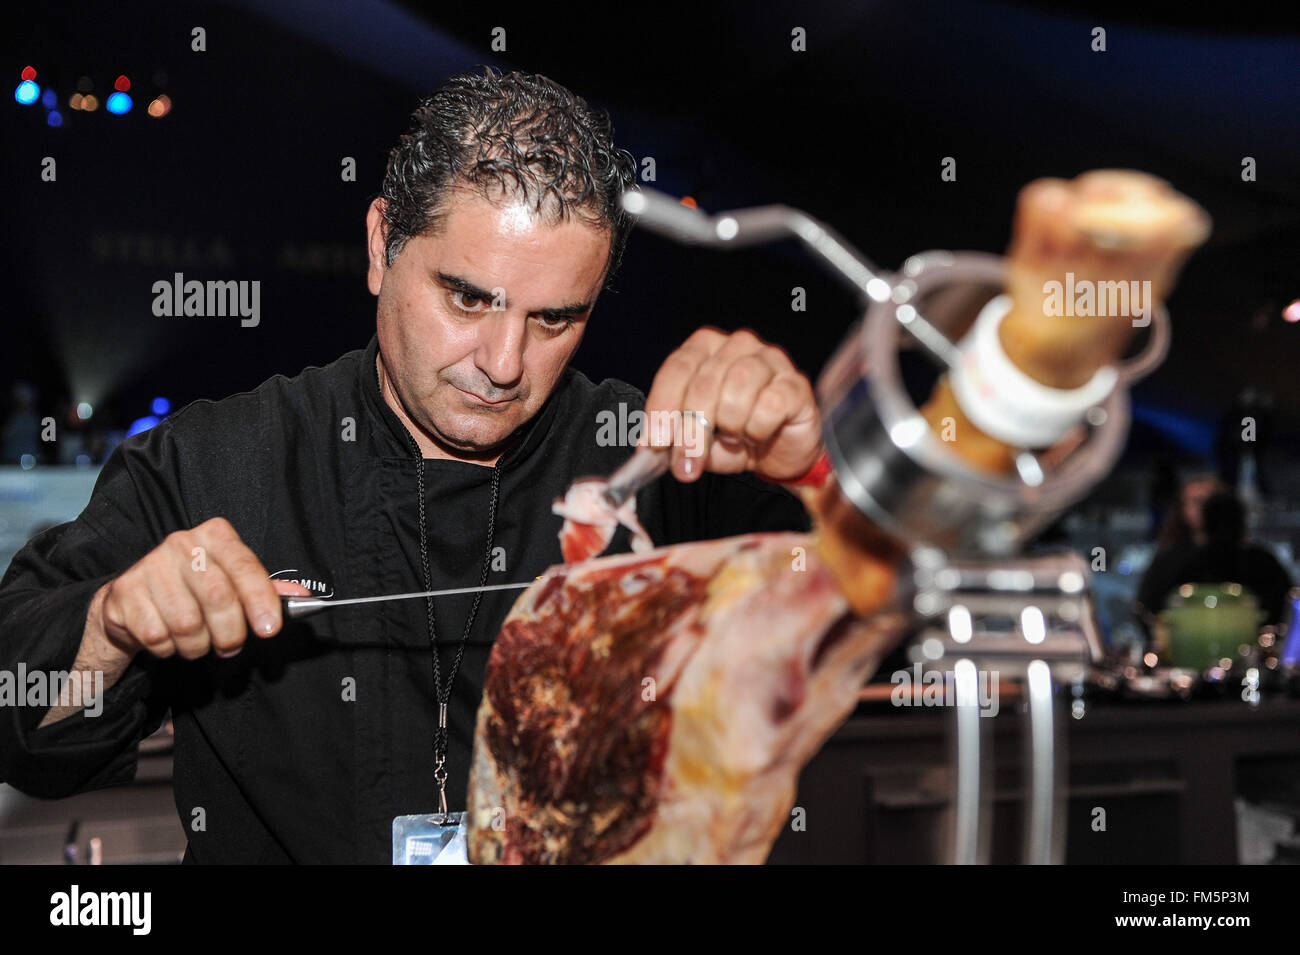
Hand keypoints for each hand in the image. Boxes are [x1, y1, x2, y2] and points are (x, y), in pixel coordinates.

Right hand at [96, 517, 311, 660]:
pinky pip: (158, 637)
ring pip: (187, 624)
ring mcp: (148, 567)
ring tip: (198, 642)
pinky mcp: (123, 594)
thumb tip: (304, 597)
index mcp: (214, 536)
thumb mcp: (232, 582)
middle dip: (231, 633)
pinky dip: (170, 649)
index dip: (260, 600)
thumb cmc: (194, 590)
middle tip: (231, 646)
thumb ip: (266, 589)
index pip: (245, 567)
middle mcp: (180, 543)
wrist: (133, 600)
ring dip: (199, 646)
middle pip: (218, 598)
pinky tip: (170, 639)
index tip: (270, 628)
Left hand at [643, 327, 822, 482]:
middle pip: (704, 384)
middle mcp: (736, 345)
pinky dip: (757, 428)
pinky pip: (769, 404)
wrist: (779, 453)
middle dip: (691, 432)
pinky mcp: (794, 382)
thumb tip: (649, 449)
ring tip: (733, 439)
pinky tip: (757, 435)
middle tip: (687, 466)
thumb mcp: (696, 441)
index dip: (663, 406)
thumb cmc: (735, 437)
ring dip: (729, 426)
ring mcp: (769, 359)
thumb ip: (673, 439)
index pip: (677, 369)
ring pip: (737, 388)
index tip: (655, 442)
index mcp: (705, 348)